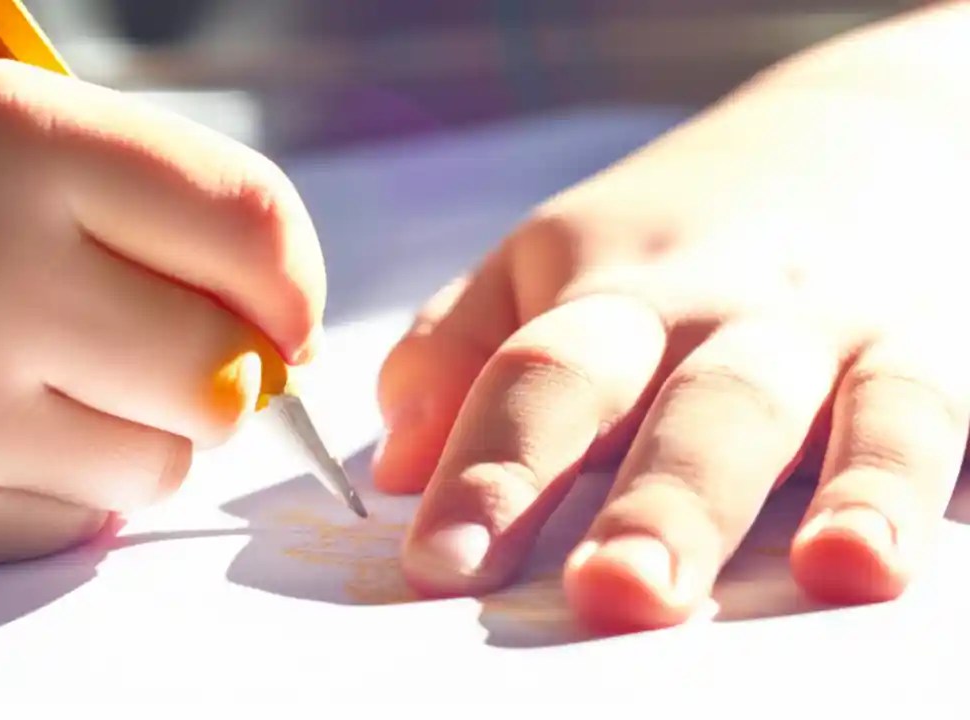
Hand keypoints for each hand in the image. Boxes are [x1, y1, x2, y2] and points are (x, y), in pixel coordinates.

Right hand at [0, 51, 323, 567]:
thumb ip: (152, 205)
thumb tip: (284, 339)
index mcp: (18, 145)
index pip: (255, 231)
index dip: (294, 282)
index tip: (280, 308)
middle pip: (229, 374)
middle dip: (225, 367)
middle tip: (159, 342)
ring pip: (164, 465)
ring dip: (146, 431)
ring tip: (56, 380)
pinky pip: (77, 525)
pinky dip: (68, 485)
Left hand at [373, 5, 969, 632]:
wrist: (853, 136)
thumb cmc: (670, 237)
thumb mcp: (547, 264)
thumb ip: (461, 353)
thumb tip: (394, 468)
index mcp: (606, 295)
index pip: (537, 377)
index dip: (488, 470)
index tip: (441, 564)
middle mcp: (713, 313)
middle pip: (678, 403)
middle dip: (650, 499)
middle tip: (613, 591)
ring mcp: (823, 334)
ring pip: (802, 412)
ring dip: (807, 492)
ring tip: (806, 572)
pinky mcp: (925, 353)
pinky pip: (920, 419)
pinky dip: (903, 486)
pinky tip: (878, 558)